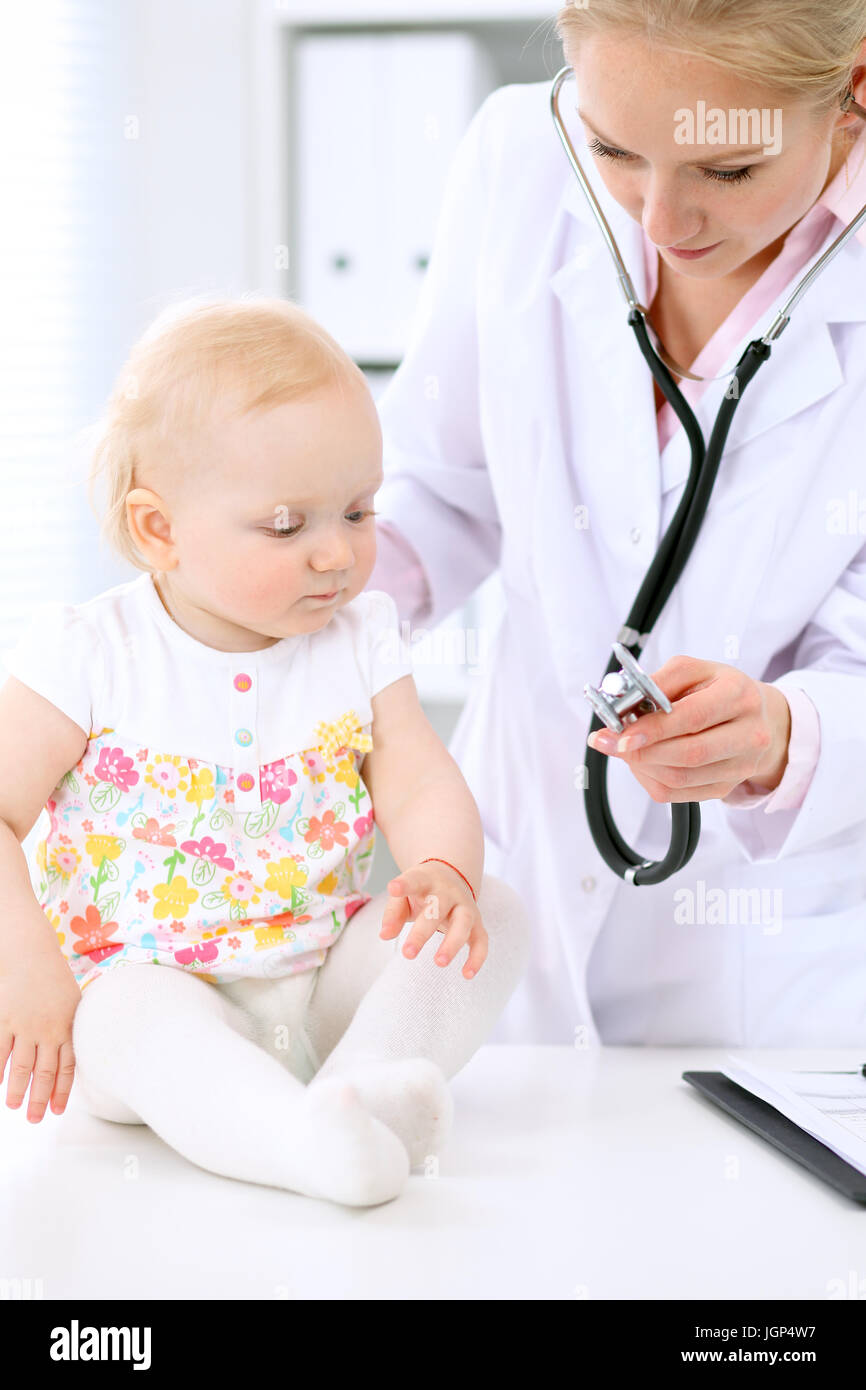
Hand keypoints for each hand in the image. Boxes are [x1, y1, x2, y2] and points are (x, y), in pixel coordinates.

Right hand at [0, 941, 80, 1121]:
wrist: (31, 952)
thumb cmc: (53, 979)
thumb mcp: (72, 1003)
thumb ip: (71, 1031)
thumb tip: (70, 1059)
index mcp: (68, 1027)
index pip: (67, 1068)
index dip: (62, 1092)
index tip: (56, 1111)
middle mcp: (48, 1029)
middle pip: (44, 1074)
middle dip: (39, 1100)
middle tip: (35, 1119)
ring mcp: (25, 1025)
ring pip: (21, 1067)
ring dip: (17, 1090)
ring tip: (13, 1106)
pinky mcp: (4, 1018)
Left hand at [379, 860, 487, 978]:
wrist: (452, 877)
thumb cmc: (422, 891)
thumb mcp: (404, 895)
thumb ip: (393, 913)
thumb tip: (385, 935)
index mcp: (426, 880)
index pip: (415, 881)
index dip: (405, 885)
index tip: (394, 888)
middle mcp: (448, 892)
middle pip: (438, 908)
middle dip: (423, 932)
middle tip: (408, 953)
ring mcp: (465, 906)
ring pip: (463, 923)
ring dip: (452, 943)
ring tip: (440, 963)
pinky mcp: (477, 923)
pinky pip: (481, 940)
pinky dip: (477, 957)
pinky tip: (467, 974)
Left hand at [586, 655, 791, 802]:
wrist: (759, 717)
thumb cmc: (719, 690)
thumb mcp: (693, 671)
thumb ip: (659, 682)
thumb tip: (623, 704)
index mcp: (739, 695)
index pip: (693, 717)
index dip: (654, 728)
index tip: (620, 733)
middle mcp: (749, 734)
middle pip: (689, 754)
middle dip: (642, 751)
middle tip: (610, 743)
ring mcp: (741, 766)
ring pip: (681, 778)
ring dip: (643, 766)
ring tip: (624, 749)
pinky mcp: (727, 787)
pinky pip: (680, 794)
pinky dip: (651, 779)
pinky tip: (642, 763)